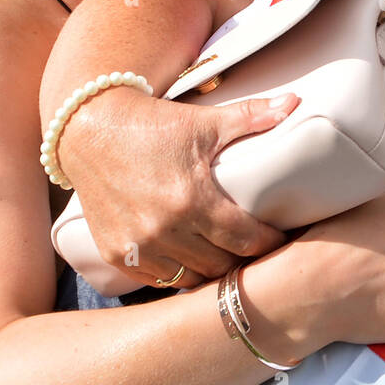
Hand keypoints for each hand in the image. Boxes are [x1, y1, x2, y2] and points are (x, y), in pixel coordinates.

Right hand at [55, 88, 299, 288]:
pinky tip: (193, 262)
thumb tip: (295, 103)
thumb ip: (253, 116)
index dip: (270, 242)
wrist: (89, 129)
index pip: (247, 240)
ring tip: (228, 258)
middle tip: (258, 249)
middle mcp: (164, 229)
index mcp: (192, 199)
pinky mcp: (116, 253)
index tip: (281, 236)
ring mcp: (137, 246)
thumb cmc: (153, 124)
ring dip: (213, 272)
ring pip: (192, 280)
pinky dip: (177, 275)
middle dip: (245, 259)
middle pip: (222, 265)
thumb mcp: (205, 121)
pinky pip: (157, 281)